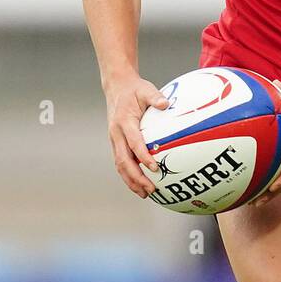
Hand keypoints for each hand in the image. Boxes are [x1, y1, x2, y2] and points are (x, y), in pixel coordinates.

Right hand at [105, 70, 169, 196]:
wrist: (116, 87)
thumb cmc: (134, 89)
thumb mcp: (146, 89)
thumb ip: (155, 97)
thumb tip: (166, 104)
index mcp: (124, 122)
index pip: (133, 143)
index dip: (143, 156)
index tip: (154, 168)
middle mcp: (116, 134)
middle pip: (123, 160)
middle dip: (136, 177)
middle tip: (151, 189)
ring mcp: (114, 140)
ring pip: (120, 165)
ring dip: (131, 181)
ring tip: (145, 194)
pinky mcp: (116, 143)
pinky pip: (121, 163)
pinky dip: (129, 176)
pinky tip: (140, 185)